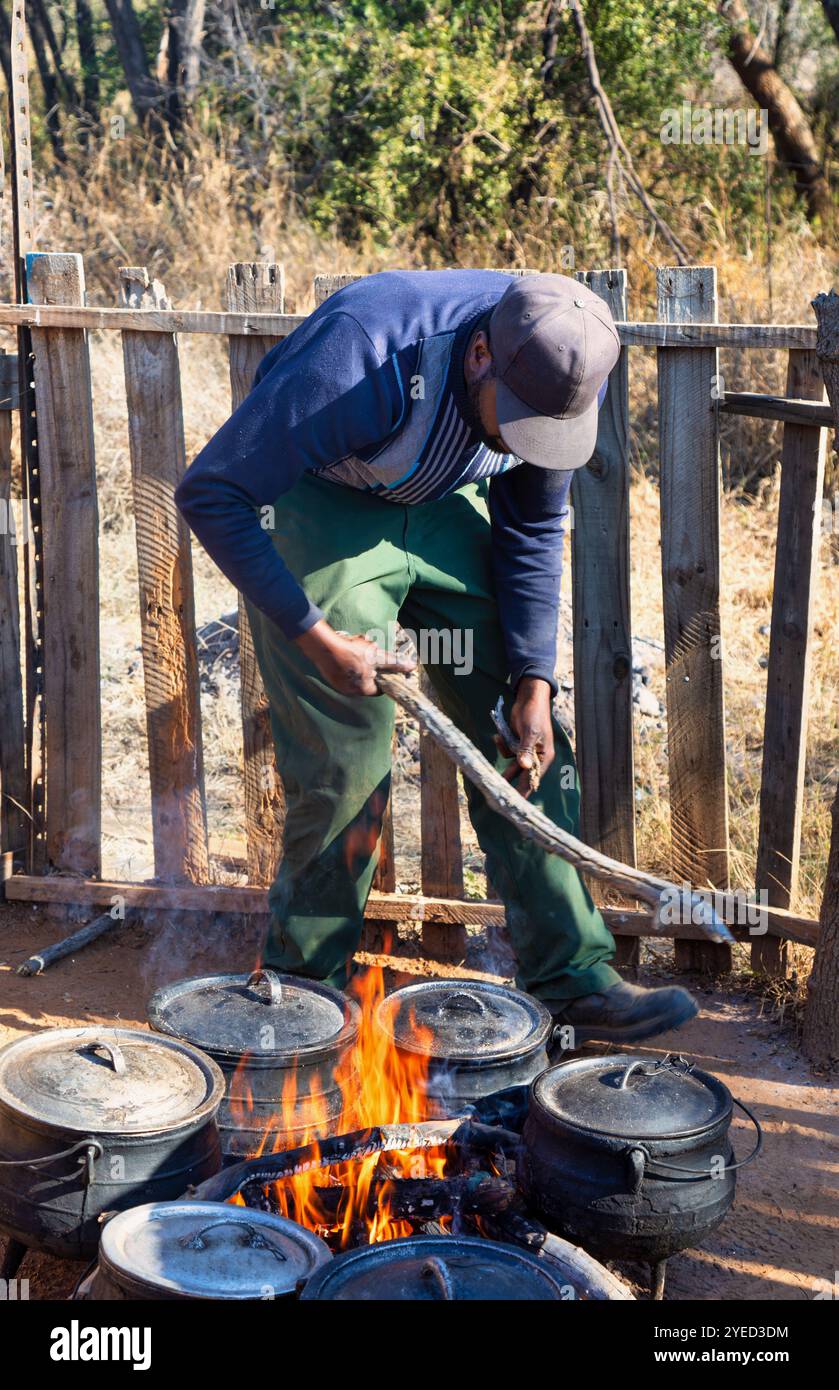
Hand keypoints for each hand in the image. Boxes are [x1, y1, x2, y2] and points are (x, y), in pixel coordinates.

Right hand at [295, 619, 415, 695]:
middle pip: (366, 681)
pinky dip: (346, 662)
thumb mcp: (376, 656)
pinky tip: (346, 649)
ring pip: (355, 675)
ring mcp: (338, 685)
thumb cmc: (352, 652)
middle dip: (370, 667)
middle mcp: (351, 691)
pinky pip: (343, 671)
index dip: (383, 676)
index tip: (382, 666)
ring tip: (358, 647)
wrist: (324, 647)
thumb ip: (393, 663)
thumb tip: (412, 667)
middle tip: (369, 653)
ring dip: (359, 663)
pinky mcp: (330, 677)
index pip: (379, 689)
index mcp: (363, 689)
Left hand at [496, 677, 554, 796]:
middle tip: (500, 798)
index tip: (515, 804)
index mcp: (543, 756)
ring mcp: (525, 751)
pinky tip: (498, 736)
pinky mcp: (517, 744)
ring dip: (504, 758)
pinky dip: (501, 745)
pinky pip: (507, 752)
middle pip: (522, 776)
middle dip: (511, 783)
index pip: (533, 779)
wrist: (528, 698)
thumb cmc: (534, 714)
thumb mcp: (530, 732)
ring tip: (494, 766)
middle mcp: (535, 756)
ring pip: (512, 764)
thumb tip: (524, 767)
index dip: (524, 791)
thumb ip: (525, 750)